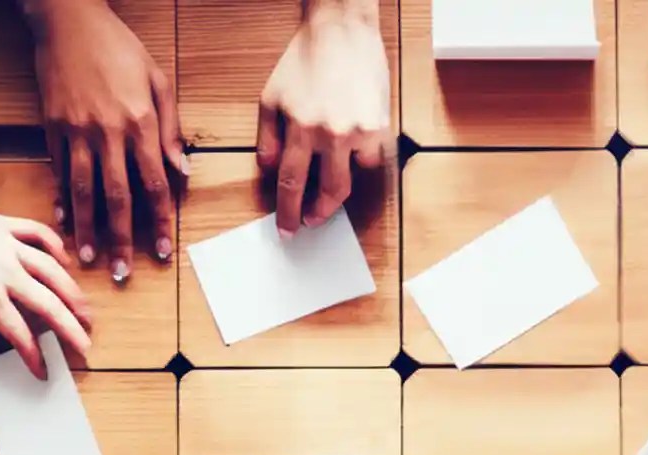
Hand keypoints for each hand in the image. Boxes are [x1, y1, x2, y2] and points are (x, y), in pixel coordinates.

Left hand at [0, 178, 90, 379]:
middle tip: (86, 346)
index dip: (33, 355)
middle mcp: (5, 272)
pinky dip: (56, 247)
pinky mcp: (8, 226)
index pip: (18, 332)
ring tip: (86, 311)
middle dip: (71, 328)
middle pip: (48, 305)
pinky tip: (66, 262)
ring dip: (73, 293)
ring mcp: (10, 246)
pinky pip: (40, 235)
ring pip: (53, 272)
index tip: (42, 371)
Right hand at [26, 0, 184, 281]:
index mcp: (140, 123)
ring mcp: (75, 131)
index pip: (153, 184)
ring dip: (86, 229)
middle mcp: (107, 132)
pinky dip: (61, 199)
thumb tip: (182, 173)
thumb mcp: (158, 81)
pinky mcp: (51, 127)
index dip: (158, 221)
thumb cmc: (119, 49)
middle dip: (121, 239)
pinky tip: (63, 223)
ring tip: (88, 259)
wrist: (69, 21)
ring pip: (82, 190)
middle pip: (116, 197)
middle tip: (123, 273)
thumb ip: (171, 130)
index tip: (161, 251)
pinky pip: (57, 171)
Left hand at [258, 0, 390, 238]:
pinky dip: (361, 160)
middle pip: (329, 192)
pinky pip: (371, 157)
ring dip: (340, 189)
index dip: (288, 211)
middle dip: (318, 212)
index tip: (288, 229)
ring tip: (330, 188)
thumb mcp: (271, 97)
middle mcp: (331, 134)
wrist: (342, 32)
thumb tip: (270, 169)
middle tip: (311, 219)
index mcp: (300, 128)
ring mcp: (359, 131)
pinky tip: (352, 153)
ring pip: (354, 178)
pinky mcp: (379, 124)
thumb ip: (268, 137)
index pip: (292, 183)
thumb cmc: (304, 60)